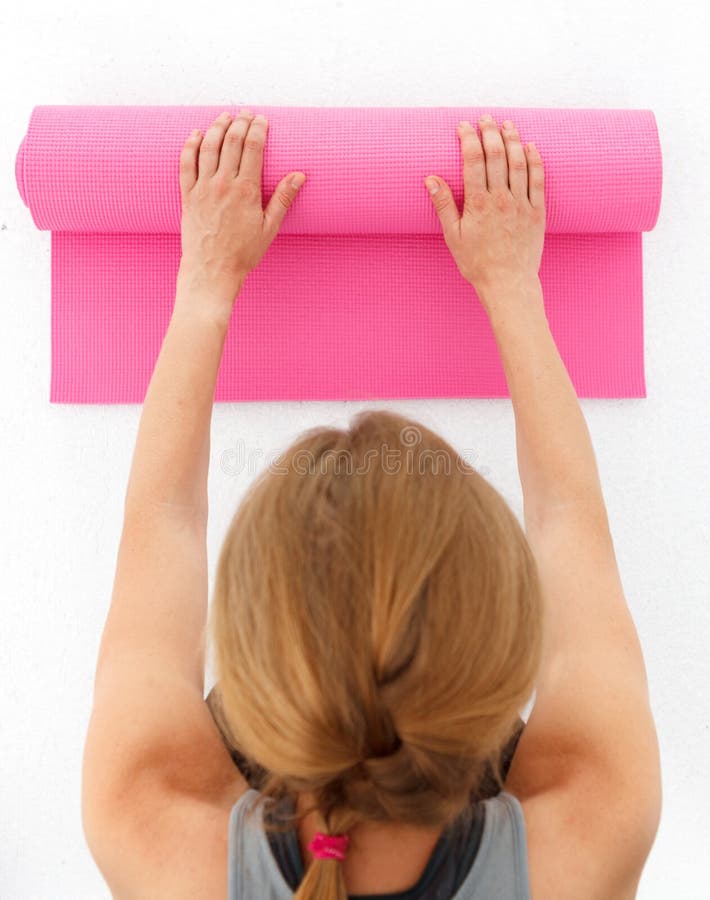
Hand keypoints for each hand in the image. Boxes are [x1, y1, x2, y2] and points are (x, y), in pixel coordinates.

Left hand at [177, 109, 305, 306]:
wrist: (212, 272)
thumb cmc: (243, 254)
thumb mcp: (269, 228)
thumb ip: (283, 198)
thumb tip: (299, 175)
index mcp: (246, 190)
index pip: (253, 147)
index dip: (258, 128)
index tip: (262, 120)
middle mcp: (223, 184)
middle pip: (232, 141)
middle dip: (240, 122)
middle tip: (246, 113)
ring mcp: (202, 188)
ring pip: (208, 147)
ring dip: (217, 127)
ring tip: (225, 117)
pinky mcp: (188, 196)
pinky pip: (186, 163)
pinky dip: (190, 145)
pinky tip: (196, 135)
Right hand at [425, 115, 545, 303]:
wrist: (508, 284)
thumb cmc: (477, 263)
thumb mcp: (453, 236)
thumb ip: (443, 205)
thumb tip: (430, 179)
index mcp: (478, 204)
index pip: (473, 161)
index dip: (468, 139)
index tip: (463, 126)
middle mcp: (501, 200)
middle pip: (496, 155)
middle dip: (490, 132)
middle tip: (484, 118)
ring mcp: (521, 204)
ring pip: (518, 162)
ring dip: (512, 139)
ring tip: (506, 124)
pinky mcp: (537, 211)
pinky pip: (538, 179)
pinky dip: (534, 159)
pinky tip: (529, 146)